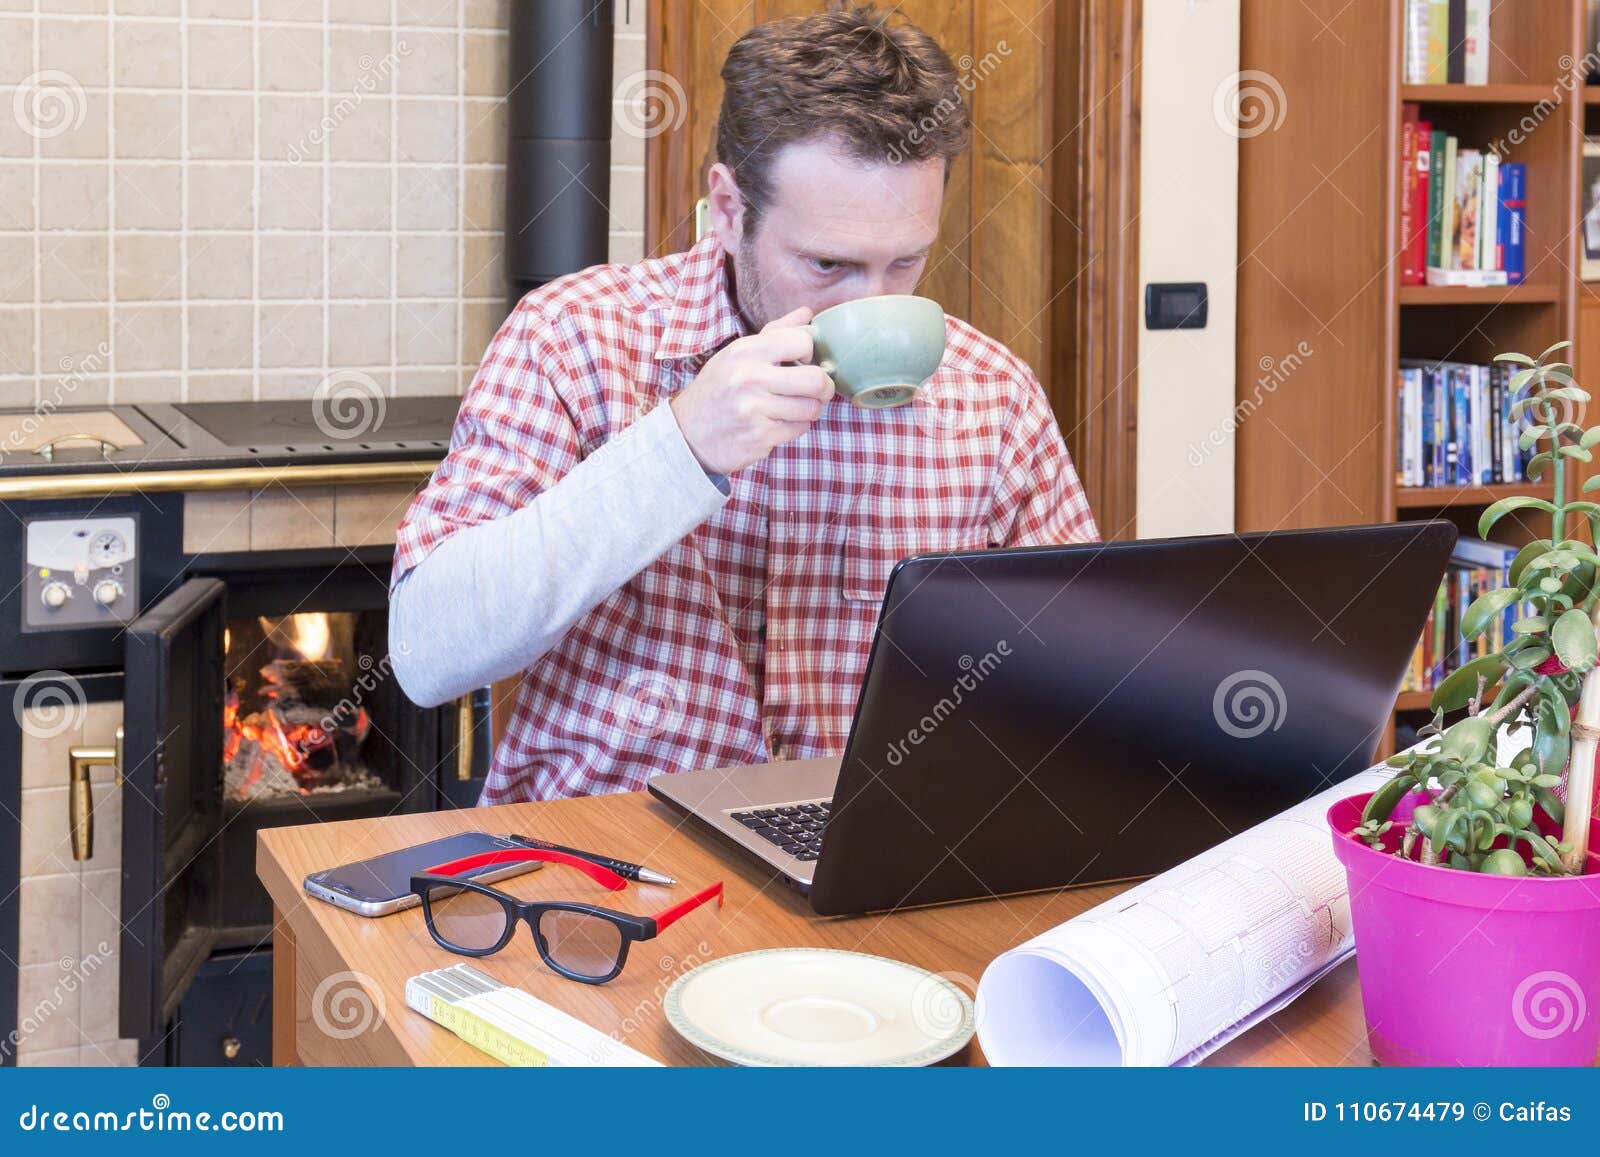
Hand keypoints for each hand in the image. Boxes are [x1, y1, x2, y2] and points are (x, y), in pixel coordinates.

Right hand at [671, 306, 834, 474]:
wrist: (688, 433)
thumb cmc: (718, 389)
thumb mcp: (738, 354)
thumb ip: (775, 332)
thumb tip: (807, 313)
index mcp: (746, 351)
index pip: (802, 340)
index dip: (810, 352)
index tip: (802, 361)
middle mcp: (749, 378)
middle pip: (816, 380)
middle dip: (824, 386)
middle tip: (817, 389)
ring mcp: (755, 409)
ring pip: (812, 408)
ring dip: (809, 409)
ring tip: (794, 406)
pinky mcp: (760, 437)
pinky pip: (800, 429)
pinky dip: (796, 426)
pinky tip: (780, 422)